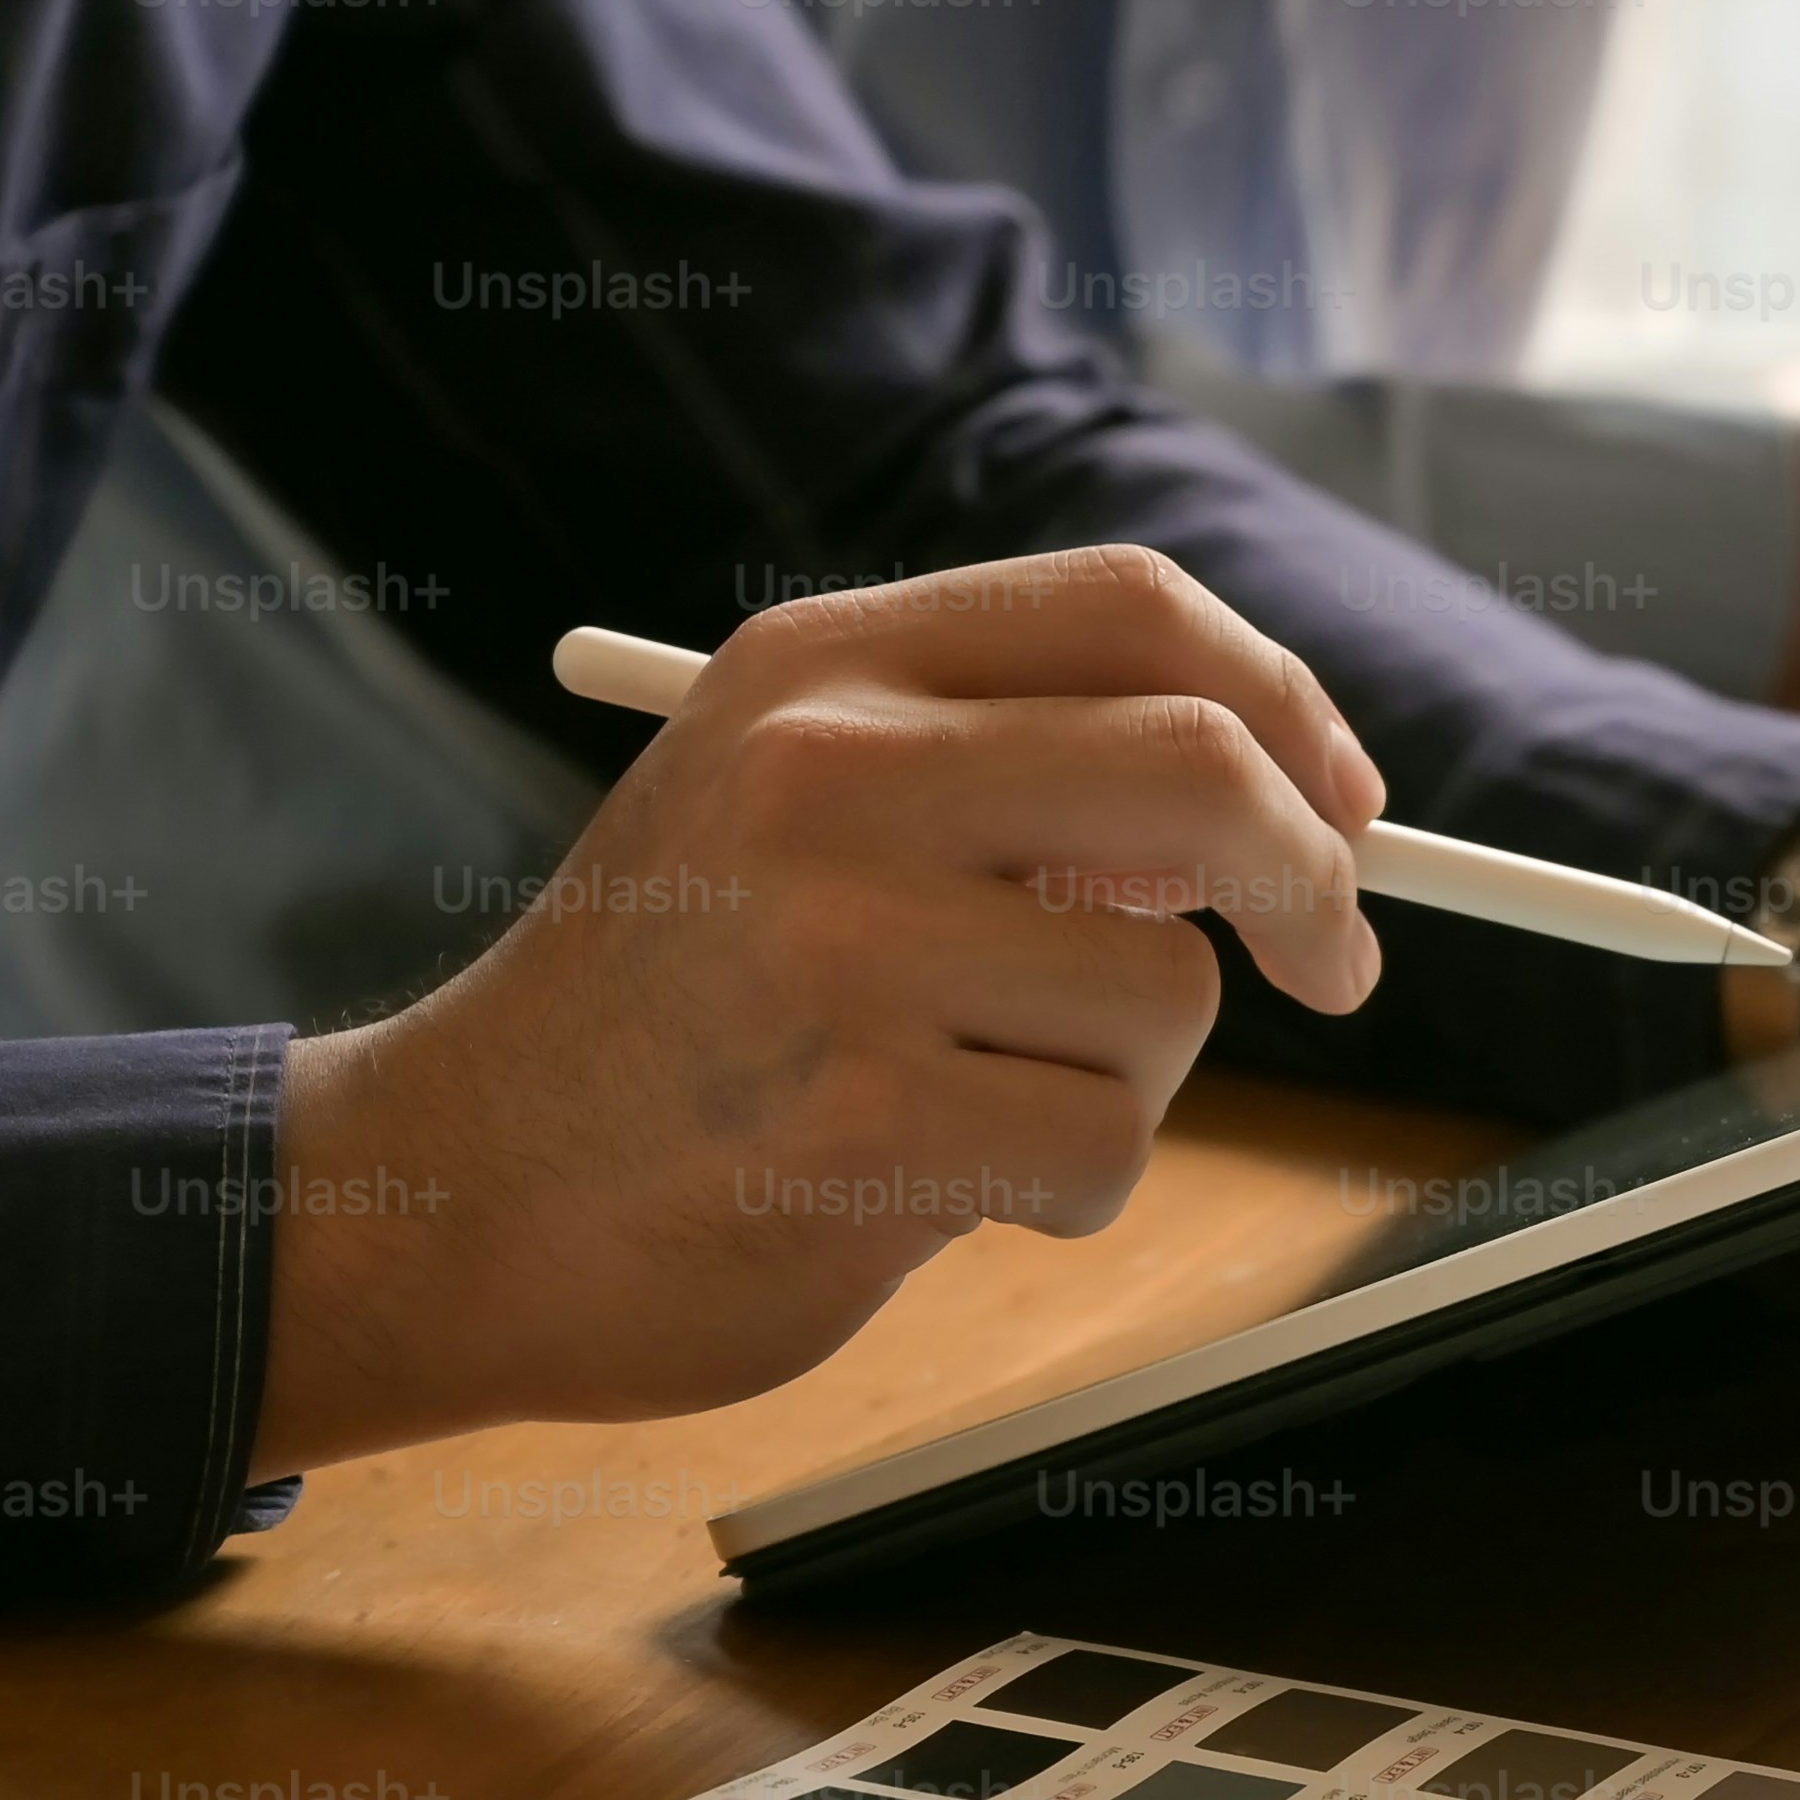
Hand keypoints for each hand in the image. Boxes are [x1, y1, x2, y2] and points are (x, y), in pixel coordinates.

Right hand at [247, 547, 1383, 1469]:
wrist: (455, 1193)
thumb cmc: (669, 1011)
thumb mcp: (791, 809)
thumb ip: (1002, 768)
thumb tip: (1290, 792)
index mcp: (818, 668)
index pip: (1130, 606)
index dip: (1284, 700)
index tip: (1344, 804)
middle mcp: (830, 774)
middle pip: (1203, 769)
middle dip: (1312, 878)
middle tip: (1335, 963)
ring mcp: (844, 945)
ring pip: (1169, 993)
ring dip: (1123, 1076)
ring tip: (961, 1097)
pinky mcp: (866, 1118)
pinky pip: (1109, 1143)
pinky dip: (1064, 1187)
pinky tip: (922, 1182)